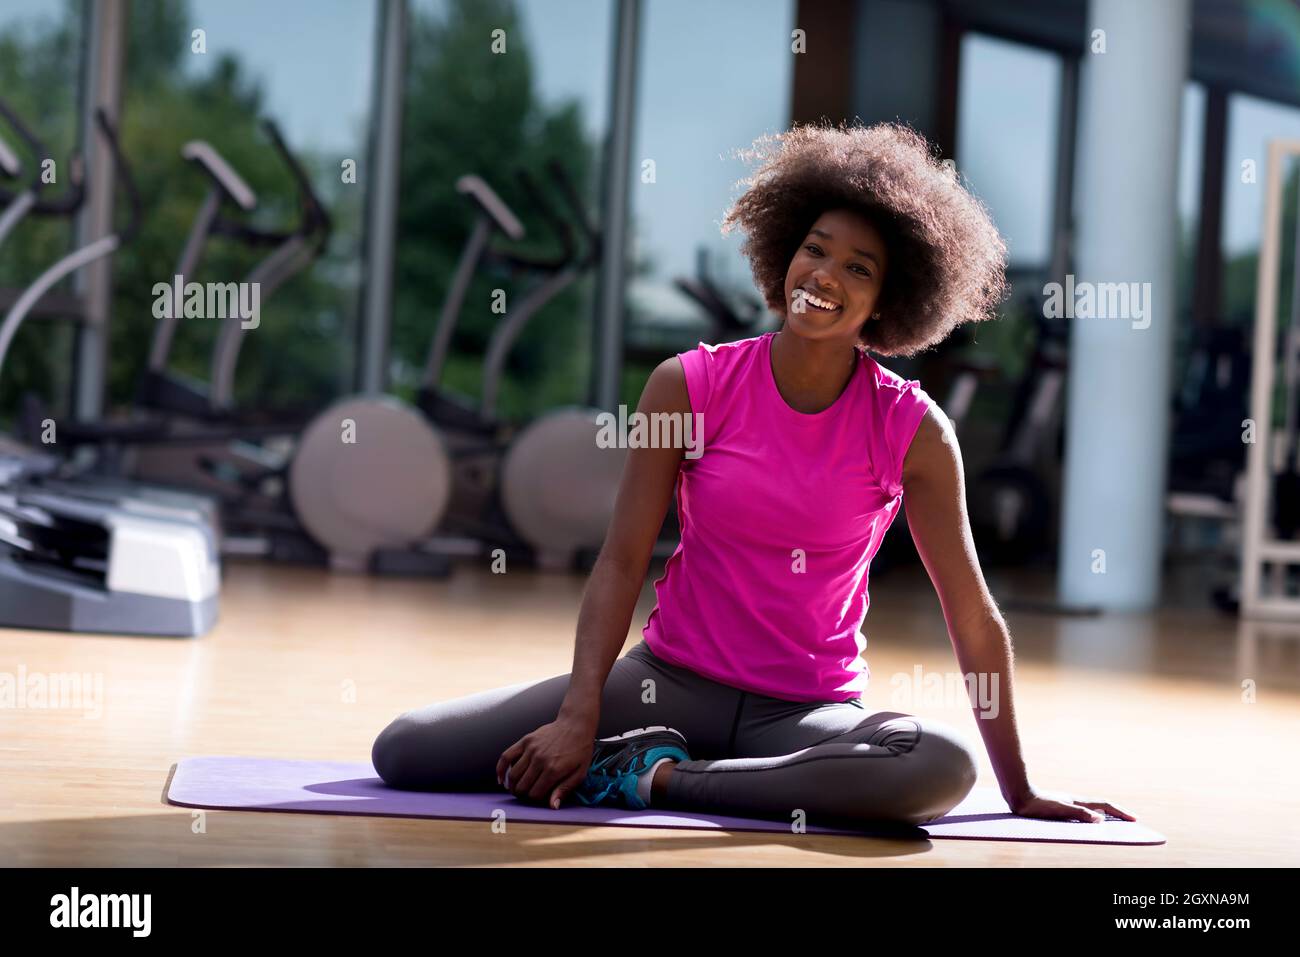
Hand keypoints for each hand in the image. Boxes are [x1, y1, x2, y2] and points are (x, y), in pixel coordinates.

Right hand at [495, 717, 596, 809]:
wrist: (576, 724)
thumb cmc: (580, 750)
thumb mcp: (580, 773)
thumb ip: (564, 789)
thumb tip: (552, 806)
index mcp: (554, 770)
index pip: (535, 794)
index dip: (535, 800)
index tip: (539, 798)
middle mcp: (540, 760)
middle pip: (522, 786)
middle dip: (523, 795)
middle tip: (526, 795)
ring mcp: (531, 749)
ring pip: (513, 775)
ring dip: (512, 786)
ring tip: (516, 789)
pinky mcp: (525, 740)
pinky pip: (506, 756)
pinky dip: (500, 769)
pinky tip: (501, 779)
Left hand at [1008, 786, 1136, 822]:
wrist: (1019, 796)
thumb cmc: (1037, 805)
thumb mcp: (1059, 810)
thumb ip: (1080, 814)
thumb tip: (1101, 819)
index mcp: (1078, 802)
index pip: (1105, 805)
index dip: (1120, 812)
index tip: (1135, 819)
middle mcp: (1075, 801)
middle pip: (1102, 806)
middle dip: (1118, 813)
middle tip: (1131, 821)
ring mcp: (1068, 803)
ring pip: (1092, 809)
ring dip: (1106, 814)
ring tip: (1116, 823)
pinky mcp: (1060, 807)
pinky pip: (1082, 813)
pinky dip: (1092, 816)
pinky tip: (1089, 822)